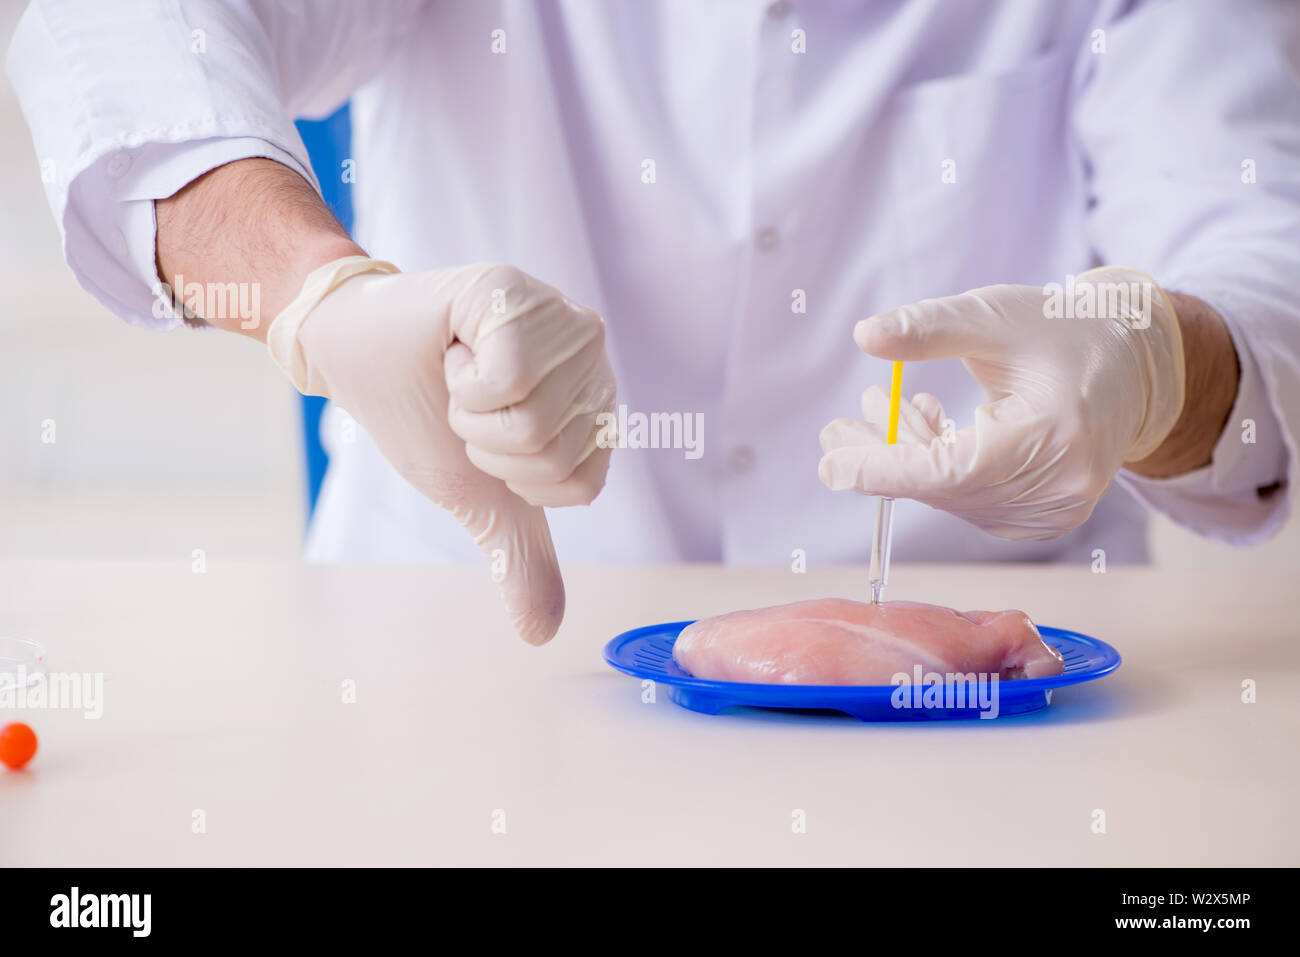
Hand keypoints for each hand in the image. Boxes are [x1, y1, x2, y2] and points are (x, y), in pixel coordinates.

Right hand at [267, 258, 615, 643]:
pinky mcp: (519, 291)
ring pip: (532, 417)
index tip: (483, 438)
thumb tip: (544, 634)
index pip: (580, 486)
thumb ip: (518, 555)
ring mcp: (561, 323)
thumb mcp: (475, 497)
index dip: (514, 478)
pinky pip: (506, 374)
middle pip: (552, 451)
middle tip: (464, 401)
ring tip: (459, 372)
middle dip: (484, 442)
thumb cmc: (419, 414)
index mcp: (592, 414)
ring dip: (469, 410)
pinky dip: (460, 377)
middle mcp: (593, 367)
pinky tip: (452, 345)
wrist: (353, 353)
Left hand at [818, 267, 1185, 540]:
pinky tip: (925, 424)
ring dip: (907, 457)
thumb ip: (929, 328)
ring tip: (878, 408)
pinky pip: (970, 500)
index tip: (830, 464)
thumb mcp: (994, 315)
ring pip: (951, 495)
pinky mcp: (1043, 519)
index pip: (951, 470)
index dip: (885, 468)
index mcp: (1054, 435)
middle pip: (944, 487)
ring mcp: (1053, 512)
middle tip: (834, 429)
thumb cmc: (1063, 332)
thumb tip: (865, 336)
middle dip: (883, 457)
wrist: (1132, 367)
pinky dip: (938, 468)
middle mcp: (1058, 487)